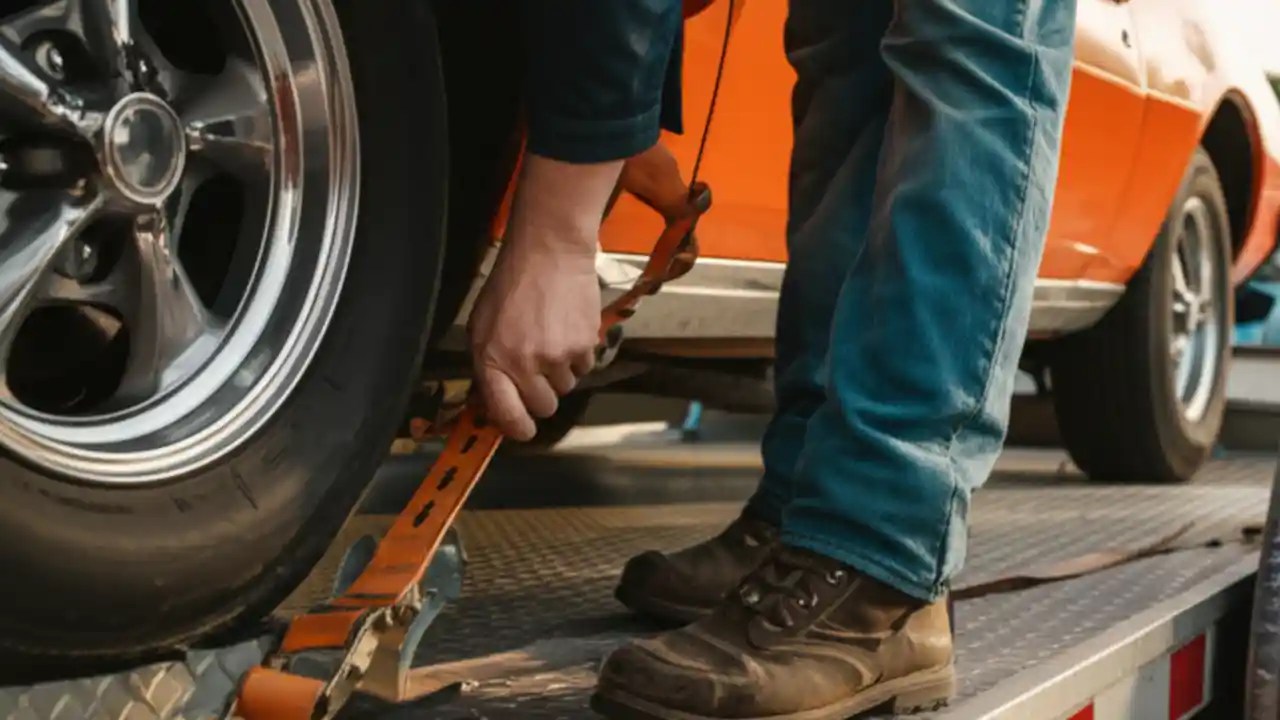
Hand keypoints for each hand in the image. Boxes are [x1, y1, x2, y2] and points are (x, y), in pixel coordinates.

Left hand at [468, 154, 621, 440]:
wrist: (549, 252)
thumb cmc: (510, 287)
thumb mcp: (482, 327)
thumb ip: (486, 366)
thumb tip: (492, 400)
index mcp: (494, 361)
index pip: (507, 416)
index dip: (517, 429)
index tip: (522, 429)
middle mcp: (526, 364)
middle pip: (544, 407)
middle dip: (541, 396)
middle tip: (537, 372)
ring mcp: (559, 356)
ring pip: (566, 388)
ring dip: (560, 374)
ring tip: (551, 340)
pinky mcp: (586, 345)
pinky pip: (585, 368)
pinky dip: (578, 357)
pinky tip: (567, 331)